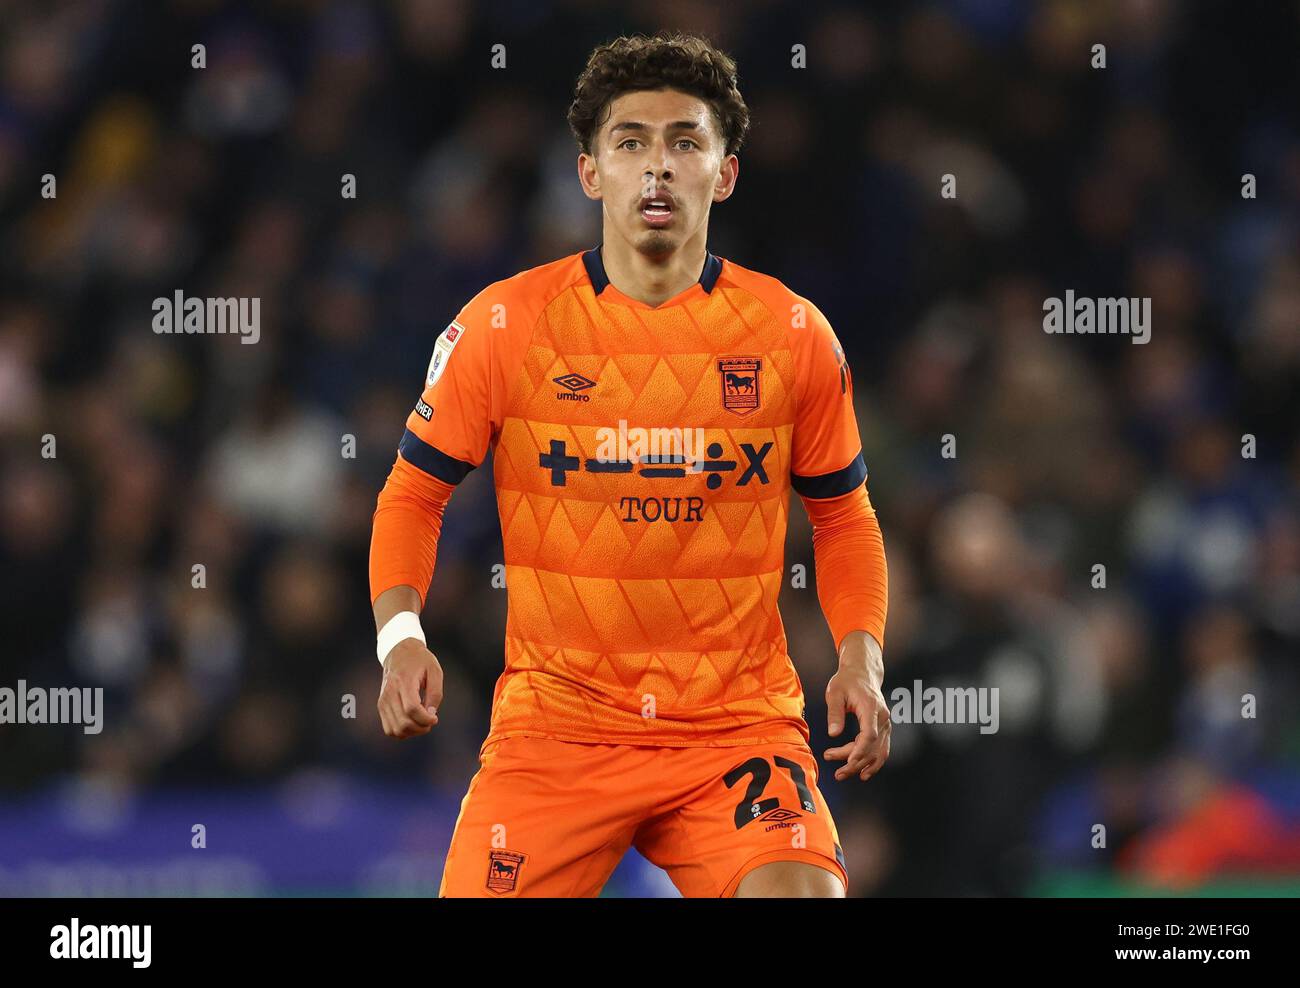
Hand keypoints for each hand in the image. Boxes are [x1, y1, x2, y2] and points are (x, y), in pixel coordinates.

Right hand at [378, 638, 443, 738]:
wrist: (399, 652)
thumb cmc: (420, 661)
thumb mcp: (435, 671)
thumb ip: (436, 693)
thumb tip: (431, 714)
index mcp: (403, 682)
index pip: (412, 709)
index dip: (425, 719)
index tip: (435, 718)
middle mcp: (389, 693)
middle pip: (403, 723)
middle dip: (421, 728)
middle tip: (431, 720)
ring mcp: (383, 701)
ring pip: (395, 730)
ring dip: (412, 732)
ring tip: (422, 722)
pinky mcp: (381, 706)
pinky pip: (389, 729)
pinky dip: (402, 732)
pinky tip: (412, 723)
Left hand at [823, 632, 889, 781]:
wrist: (862, 673)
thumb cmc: (846, 681)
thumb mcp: (834, 692)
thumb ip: (834, 713)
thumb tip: (833, 734)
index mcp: (871, 708)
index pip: (869, 734)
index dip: (860, 751)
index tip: (848, 763)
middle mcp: (883, 718)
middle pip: (872, 747)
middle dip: (854, 762)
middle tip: (836, 772)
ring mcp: (886, 724)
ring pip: (878, 751)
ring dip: (862, 766)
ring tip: (842, 775)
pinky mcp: (884, 728)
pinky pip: (882, 749)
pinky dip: (874, 762)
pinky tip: (862, 773)